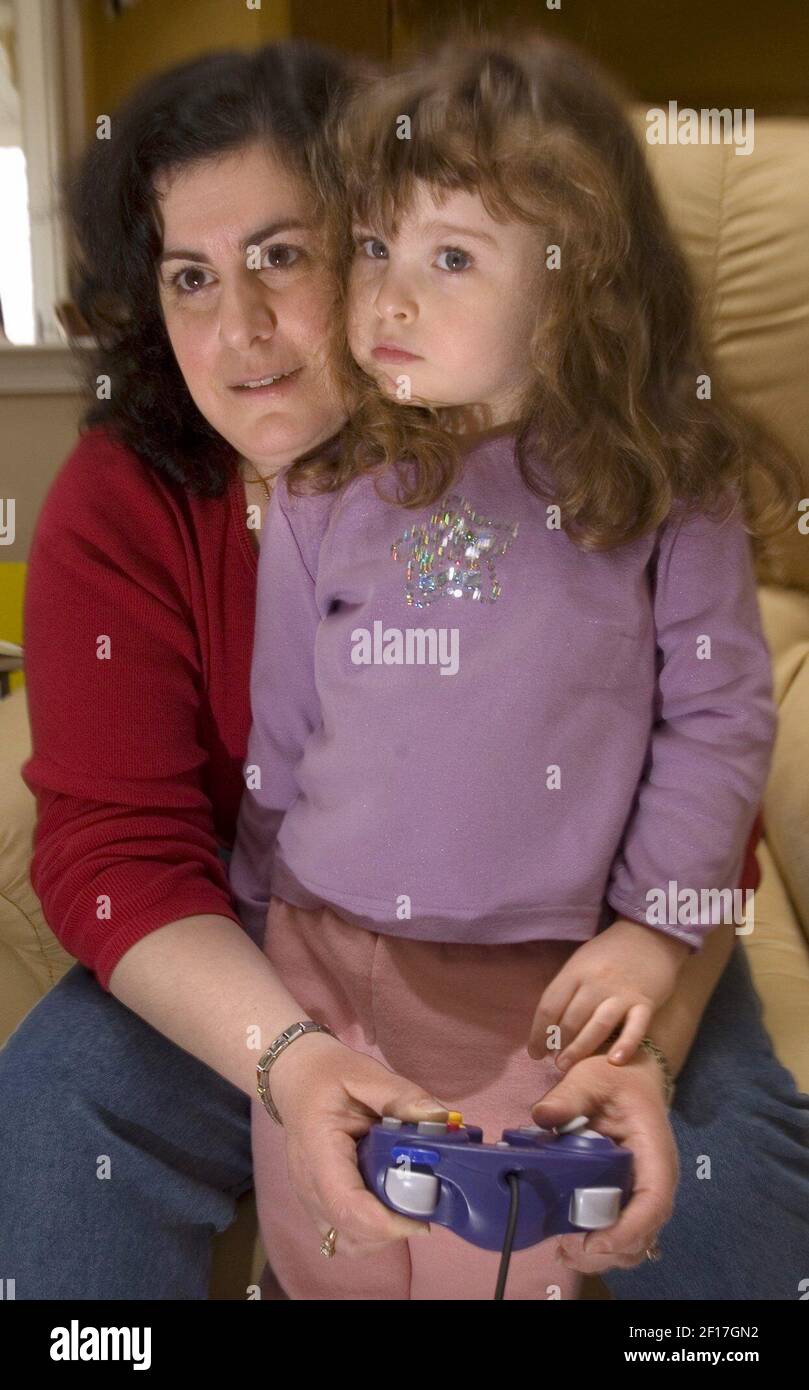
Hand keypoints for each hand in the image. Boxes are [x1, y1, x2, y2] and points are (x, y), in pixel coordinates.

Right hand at [265, 1030, 455, 1257]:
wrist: (296, 1078)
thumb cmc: (328, 1074)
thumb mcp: (366, 1074)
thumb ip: (403, 1096)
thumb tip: (442, 1120)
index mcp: (319, 1151)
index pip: (348, 1205)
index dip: (386, 1222)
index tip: (423, 1218)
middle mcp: (309, 1185)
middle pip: (350, 1232)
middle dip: (393, 1230)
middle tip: (425, 1204)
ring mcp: (309, 1199)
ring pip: (347, 1243)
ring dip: (381, 1236)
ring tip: (407, 1206)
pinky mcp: (316, 1204)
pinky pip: (342, 1235)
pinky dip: (369, 1234)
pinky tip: (388, 1207)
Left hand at [527, 918, 688, 1068]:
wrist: (649, 934)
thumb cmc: (609, 953)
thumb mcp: (581, 962)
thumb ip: (567, 989)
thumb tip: (548, 1024)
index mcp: (575, 971)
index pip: (550, 1006)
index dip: (538, 1032)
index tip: (535, 1052)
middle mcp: (596, 982)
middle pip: (571, 1018)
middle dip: (558, 1044)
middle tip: (554, 1063)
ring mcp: (621, 993)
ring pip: (598, 1025)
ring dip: (580, 1049)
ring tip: (568, 1066)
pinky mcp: (645, 1002)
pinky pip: (635, 1026)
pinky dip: (626, 1044)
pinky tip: (615, 1061)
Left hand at [531, 1047, 677, 1273]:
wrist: (630, 1075)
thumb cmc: (616, 1076)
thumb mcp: (590, 1078)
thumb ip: (568, 1097)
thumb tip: (542, 1115)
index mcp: (654, 1152)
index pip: (654, 1202)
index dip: (628, 1229)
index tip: (593, 1242)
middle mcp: (654, 1179)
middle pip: (644, 1233)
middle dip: (608, 1251)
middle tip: (566, 1248)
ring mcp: (642, 1191)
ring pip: (633, 1241)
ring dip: (603, 1254)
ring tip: (564, 1250)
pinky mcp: (627, 1195)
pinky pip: (621, 1231)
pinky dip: (600, 1246)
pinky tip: (568, 1245)